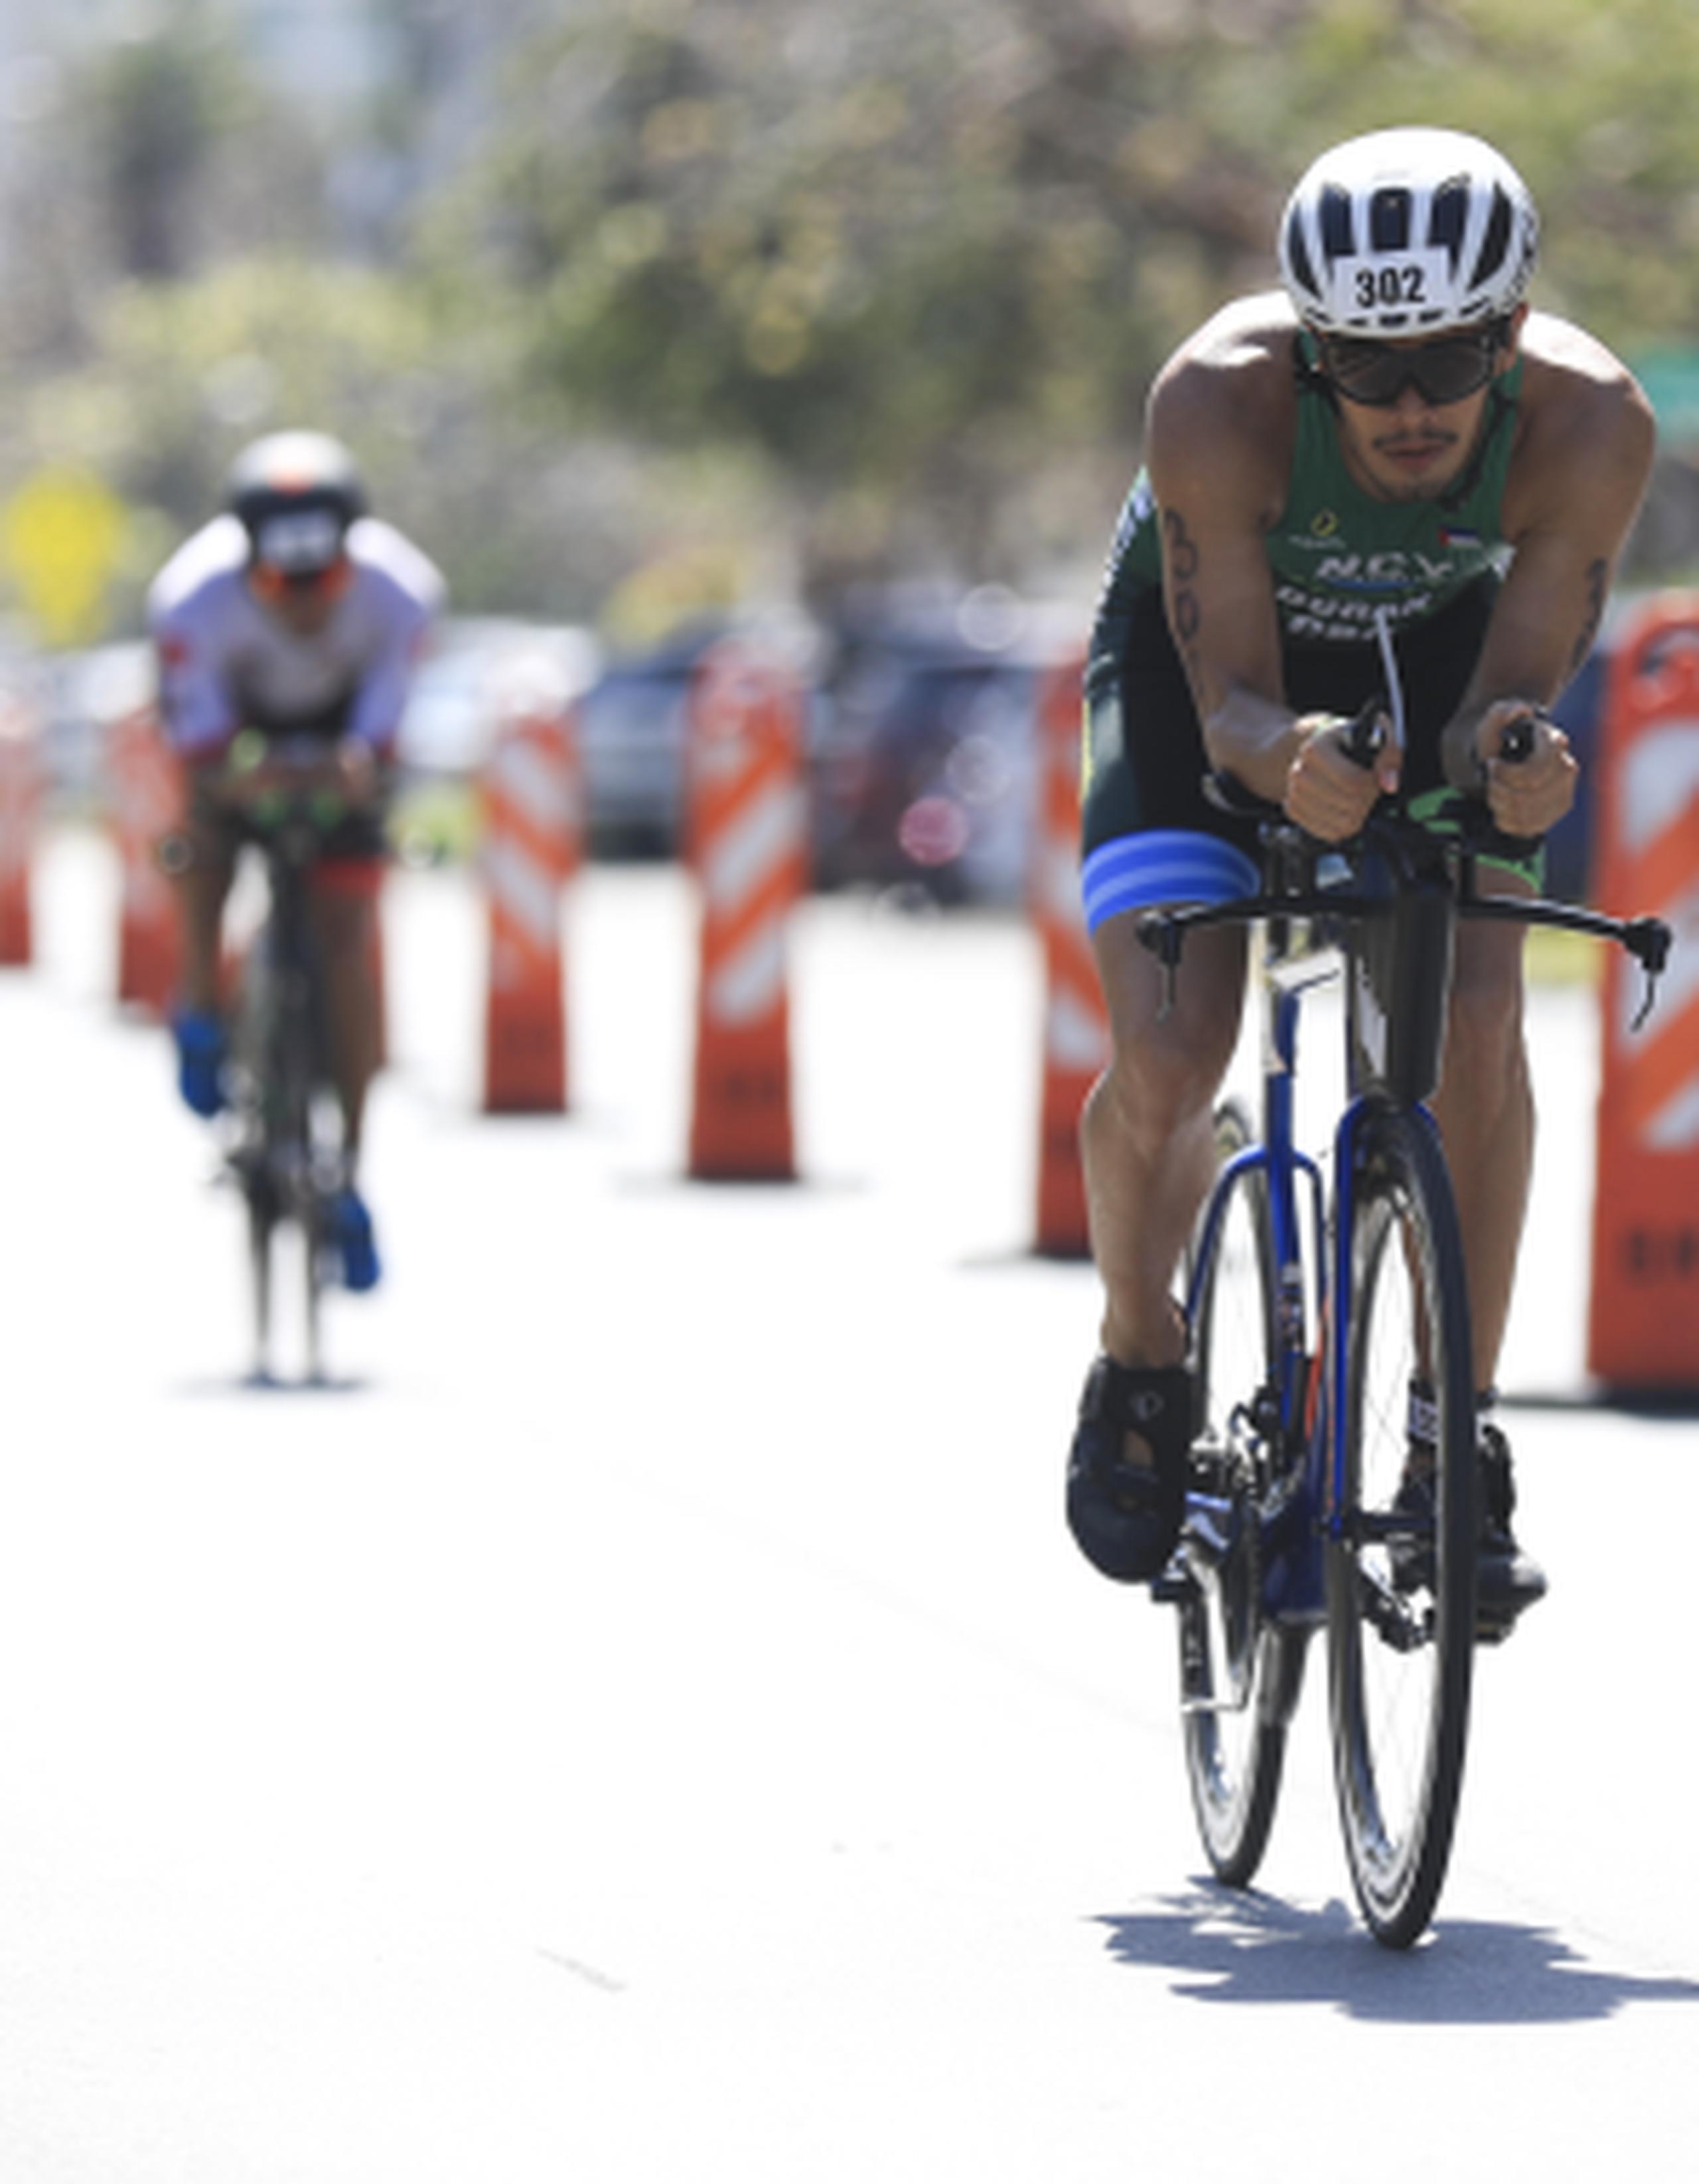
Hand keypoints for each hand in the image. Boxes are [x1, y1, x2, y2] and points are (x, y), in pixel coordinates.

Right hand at [1282, 711, 1399, 841]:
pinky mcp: (1294, 811)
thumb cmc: (1351, 741)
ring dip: (1359, 815)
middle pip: (1349, 803)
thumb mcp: (1376, 737)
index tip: (1374, 776)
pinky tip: (1349, 812)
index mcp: (1315, 749)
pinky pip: (1329, 833)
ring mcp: (1294, 793)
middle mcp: (1299, 771)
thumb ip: (1389, 757)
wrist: (1321, 748)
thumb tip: (1389, 785)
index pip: (1352, 781)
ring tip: (1360, 799)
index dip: (1372, 783)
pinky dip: (1346, 827)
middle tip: (1370, 789)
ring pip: (1341, 822)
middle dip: (1368, 799)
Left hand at [1474, 701, 1575, 838]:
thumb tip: (1520, 710)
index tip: (1491, 764)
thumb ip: (1502, 711)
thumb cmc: (1498, 739)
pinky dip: (1506, 819)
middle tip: (1488, 780)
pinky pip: (1528, 826)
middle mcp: (1566, 767)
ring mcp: (1563, 791)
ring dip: (1501, 803)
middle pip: (1531, 791)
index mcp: (1555, 742)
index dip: (1507, 772)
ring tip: (1492, 792)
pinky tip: (1500, 807)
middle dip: (1501, 788)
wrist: (1501, 757)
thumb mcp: (1493, 720)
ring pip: (1528, 810)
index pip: (1536, 768)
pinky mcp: (1555, 812)